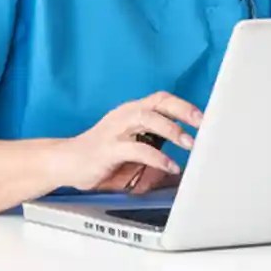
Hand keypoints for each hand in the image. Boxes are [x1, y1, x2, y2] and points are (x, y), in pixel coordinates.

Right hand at [49, 91, 202, 192]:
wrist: (65, 163)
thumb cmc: (101, 158)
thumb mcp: (134, 156)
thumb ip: (155, 158)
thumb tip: (180, 170)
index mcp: (131, 113)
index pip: (161, 100)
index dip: (184, 105)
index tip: (205, 117)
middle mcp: (124, 116)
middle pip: (157, 102)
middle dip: (183, 110)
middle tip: (202, 124)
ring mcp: (115, 130)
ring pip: (147, 118)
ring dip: (171, 129)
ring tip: (189, 143)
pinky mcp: (107, 148)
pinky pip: (136, 148)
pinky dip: (156, 156)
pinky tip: (169, 164)